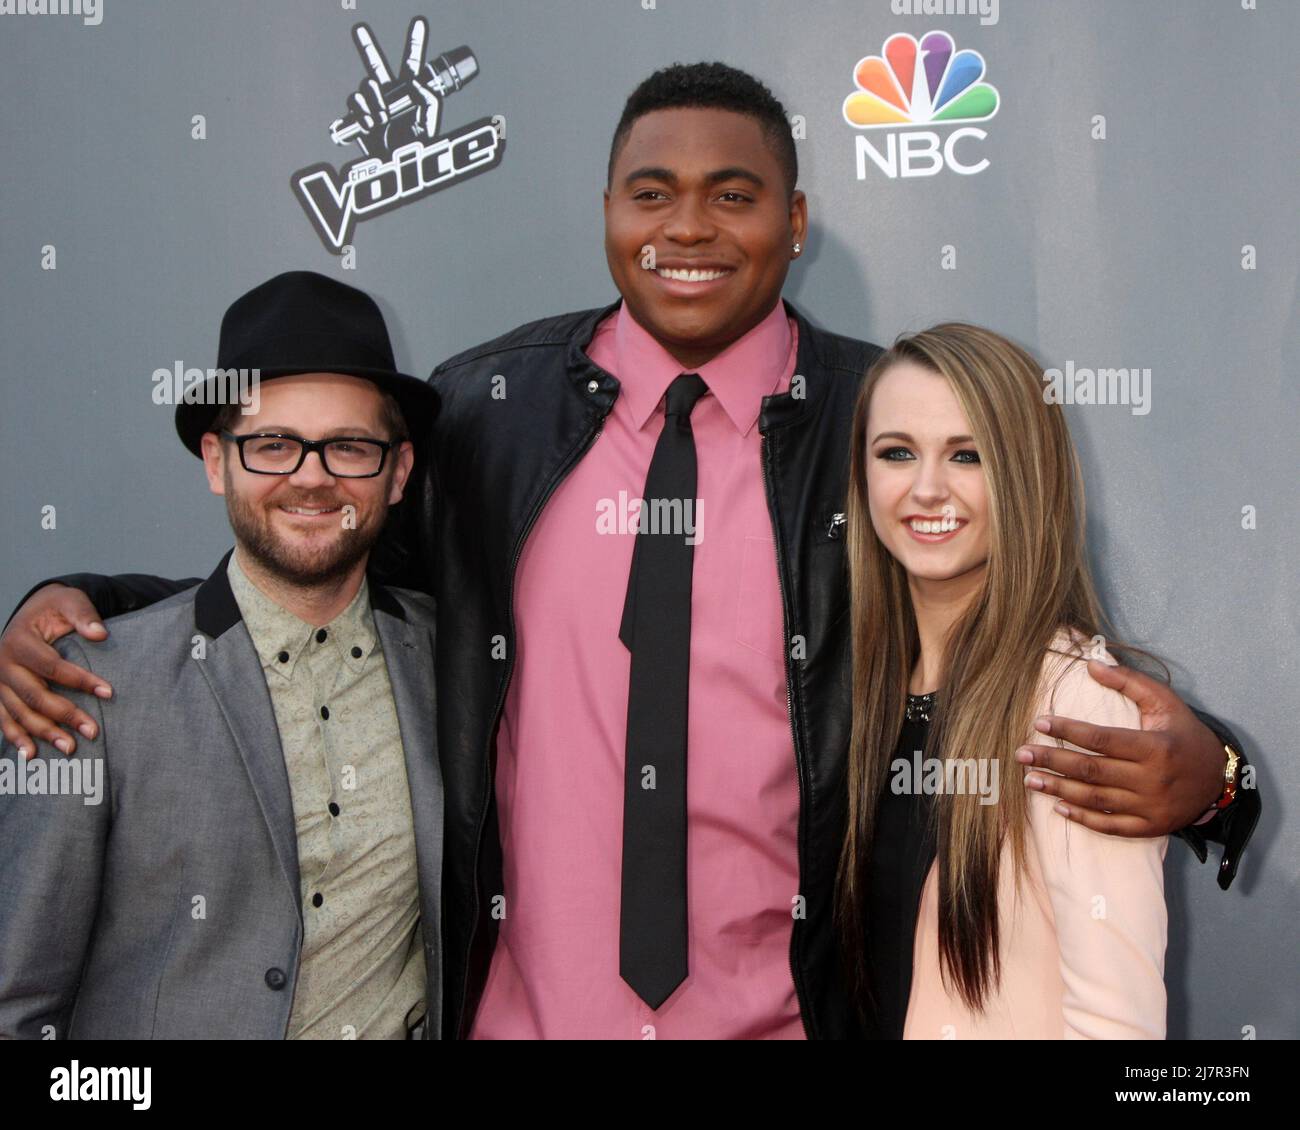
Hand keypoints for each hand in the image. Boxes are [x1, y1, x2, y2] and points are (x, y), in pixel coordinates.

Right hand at [0, 585, 111, 759]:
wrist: (30, 613)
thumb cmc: (53, 610)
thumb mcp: (68, 601)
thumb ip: (83, 614)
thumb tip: (100, 633)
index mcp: (19, 641)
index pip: (51, 666)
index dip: (80, 680)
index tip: (109, 692)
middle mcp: (2, 664)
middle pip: (35, 695)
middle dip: (64, 715)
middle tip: (93, 731)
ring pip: (19, 712)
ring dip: (44, 732)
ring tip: (70, 748)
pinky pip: (3, 719)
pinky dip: (15, 737)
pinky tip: (31, 754)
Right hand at [345, 18, 441, 157]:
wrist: (396, 168)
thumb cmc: (416, 149)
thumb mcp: (430, 123)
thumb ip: (429, 98)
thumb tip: (413, 80)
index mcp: (410, 92)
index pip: (413, 63)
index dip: (415, 42)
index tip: (420, 22)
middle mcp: (390, 94)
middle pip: (376, 63)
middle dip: (367, 45)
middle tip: (359, 28)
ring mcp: (373, 104)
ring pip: (366, 85)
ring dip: (374, 100)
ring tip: (383, 118)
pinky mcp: (358, 115)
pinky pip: (354, 101)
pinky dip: (362, 112)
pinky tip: (371, 124)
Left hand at [1016, 660, 1222, 835]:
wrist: (1220, 779)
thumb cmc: (1184, 733)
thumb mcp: (1164, 701)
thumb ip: (1128, 682)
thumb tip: (1090, 664)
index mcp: (1155, 747)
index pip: (1101, 739)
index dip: (1067, 731)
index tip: (1039, 723)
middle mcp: (1152, 780)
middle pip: (1092, 771)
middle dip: (1052, 761)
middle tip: (1021, 754)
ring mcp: (1151, 807)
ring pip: (1096, 799)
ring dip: (1059, 789)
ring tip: (1030, 779)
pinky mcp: (1151, 827)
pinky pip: (1111, 826)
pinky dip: (1084, 818)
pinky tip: (1059, 807)